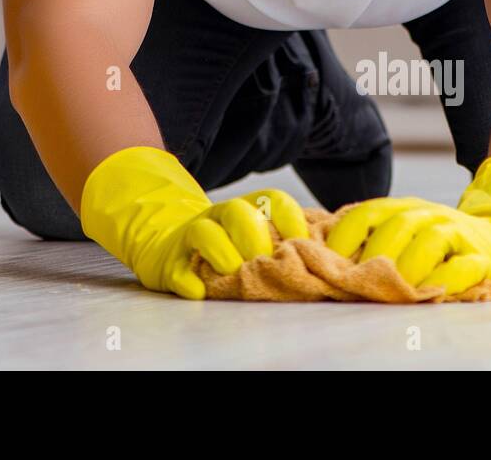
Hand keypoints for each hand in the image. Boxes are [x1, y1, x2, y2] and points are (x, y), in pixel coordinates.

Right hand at [80, 145, 309, 298]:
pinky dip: (188, 281)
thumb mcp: (250, 236)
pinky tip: (199, 291)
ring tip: (232, 270)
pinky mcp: (169, 264)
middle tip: (262, 259)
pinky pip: (178, 270)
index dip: (288, 215)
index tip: (301, 237)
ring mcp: (190, 239)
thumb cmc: (223, 247)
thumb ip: (280, 242)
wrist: (163, 243)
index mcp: (244, 211)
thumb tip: (328, 259)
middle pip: (237, 211)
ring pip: (203, 232)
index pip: (270, 200)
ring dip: (221, 251)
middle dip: (252, 234)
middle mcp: (217, 218)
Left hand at [326, 155, 490, 297]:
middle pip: (396, 226)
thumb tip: (326, 258)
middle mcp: (429, 214)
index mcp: (404, 208)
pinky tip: (430, 293)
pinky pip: (463, 266)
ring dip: (408, 266)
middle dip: (374, 254)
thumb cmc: (440, 245)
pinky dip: (445, 280)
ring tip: (393, 289)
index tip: (327, 258)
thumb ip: (375, 239)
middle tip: (359, 281)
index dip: (344, 234)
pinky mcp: (483, 258)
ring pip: (429, 241)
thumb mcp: (407, 232)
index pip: (367, 212)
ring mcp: (457, 233)